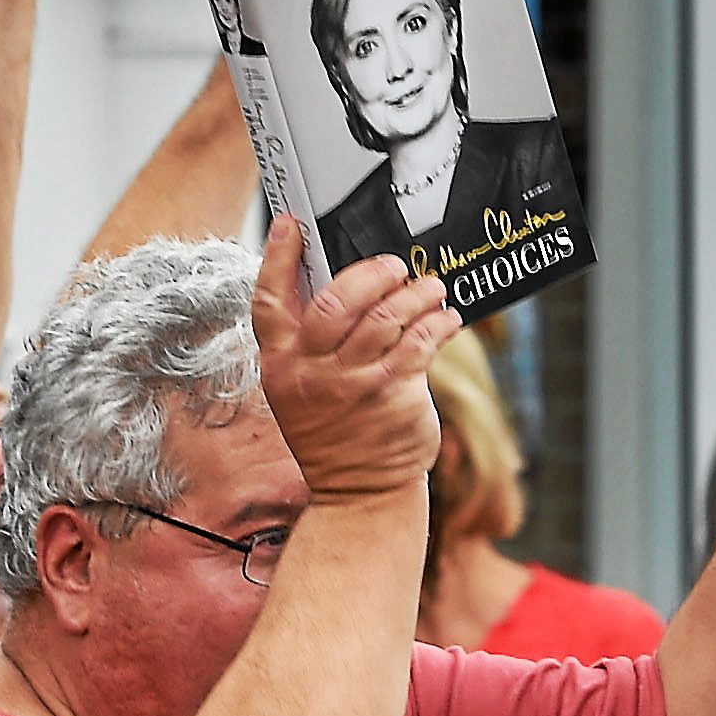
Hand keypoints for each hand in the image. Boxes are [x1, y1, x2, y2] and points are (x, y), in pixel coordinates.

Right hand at [251, 216, 459, 501]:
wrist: (359, 492)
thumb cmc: (333, 430)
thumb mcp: (300, 388)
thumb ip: (309, 343)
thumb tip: (342, 282)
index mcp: (280, 365)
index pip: (269, 303)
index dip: (276, 259)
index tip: (289, 224)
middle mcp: (312, 373)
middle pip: (334, 302)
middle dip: (369, 272)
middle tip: (393, 264)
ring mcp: (353, 386)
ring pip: (385, 318)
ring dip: (415, 293)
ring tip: (431, 286)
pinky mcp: (394, 396)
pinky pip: (420, 343)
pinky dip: (437, 322)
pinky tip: (446, 317)